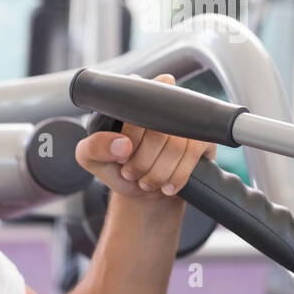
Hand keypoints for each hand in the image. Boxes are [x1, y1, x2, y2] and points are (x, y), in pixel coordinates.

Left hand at [73, 73, 216, 202]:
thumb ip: (94, 148)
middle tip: (132, 173)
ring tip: (146, 181)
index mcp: (127, 102)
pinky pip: (193, 153)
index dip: (128, 141)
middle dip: (142, 163)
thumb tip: (121, 144)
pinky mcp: (200, 136)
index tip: (121, 158)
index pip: (134, 109)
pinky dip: (176, 176)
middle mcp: (158, 104)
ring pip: (177, 145)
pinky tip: (166, 185)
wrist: (146, 191)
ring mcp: (183, 119)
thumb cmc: (117, 169)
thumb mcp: (93, 160)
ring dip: (158, 173)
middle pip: (158, 131)